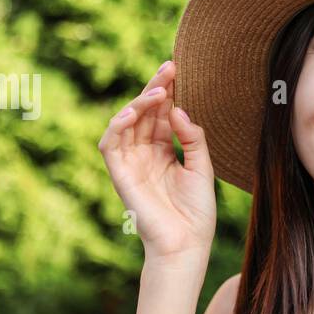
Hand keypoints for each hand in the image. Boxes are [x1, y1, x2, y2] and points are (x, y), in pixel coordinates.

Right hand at [98, 60, 215, 260]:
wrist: (186, 244)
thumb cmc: (196, 211)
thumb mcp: (203, 168)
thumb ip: (193, 138)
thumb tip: (179, 109)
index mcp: (164, 150)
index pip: (162, 113)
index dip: (168, 92)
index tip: (178, 69)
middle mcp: (145, 153)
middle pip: (144, 113)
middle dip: (155, 90)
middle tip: (169, 69)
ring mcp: (131, 163)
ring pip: (126, 123)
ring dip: (139, 104)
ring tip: (159, 92)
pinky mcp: (120, 175)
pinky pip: (110, 145)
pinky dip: (117, 126)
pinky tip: (133, 113)